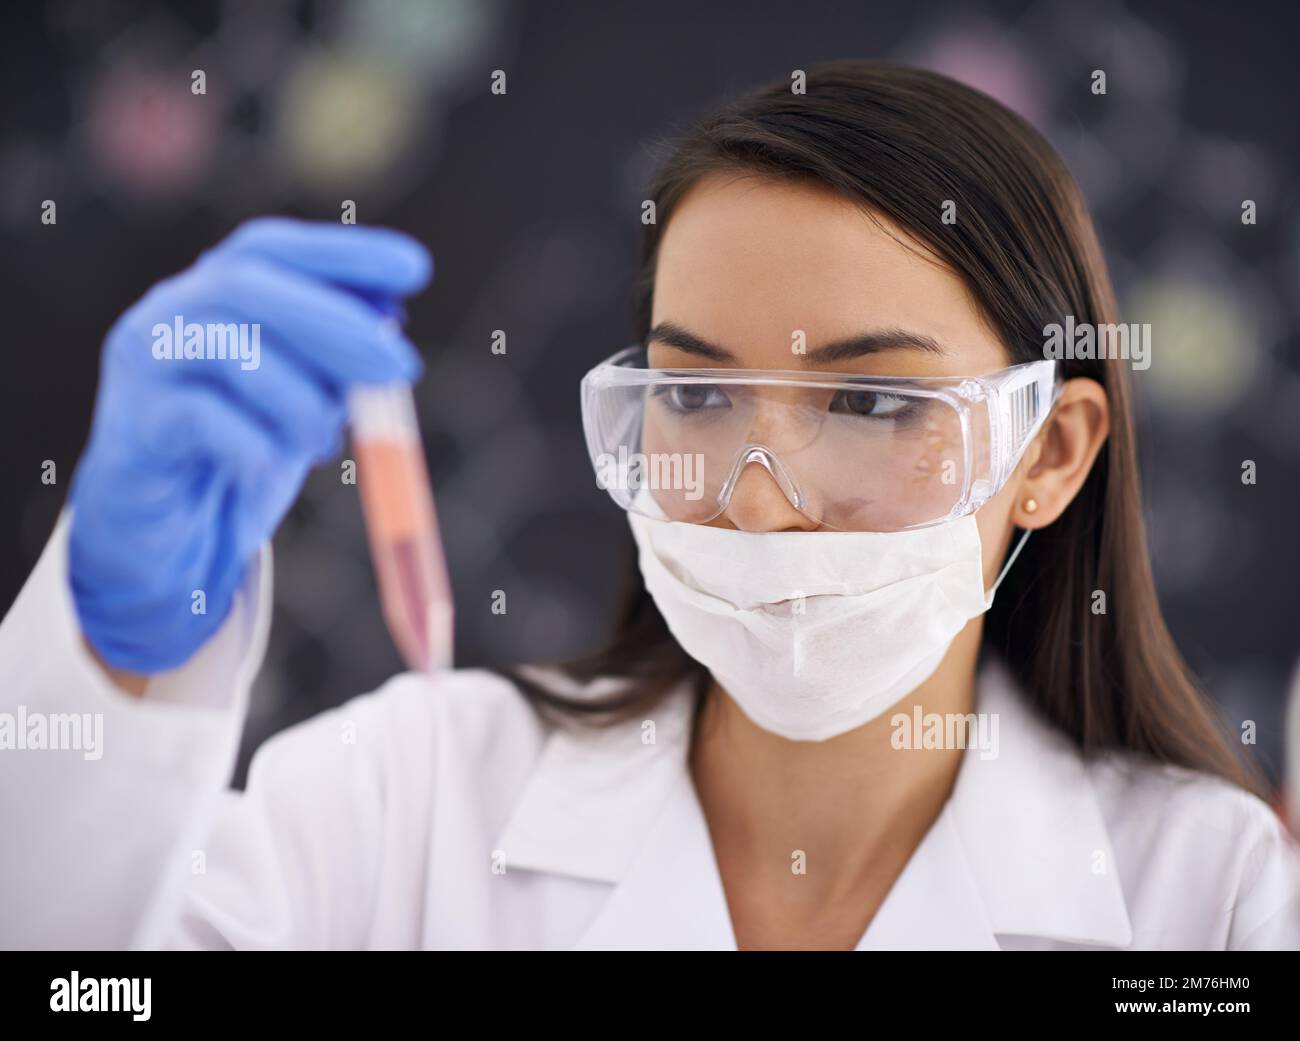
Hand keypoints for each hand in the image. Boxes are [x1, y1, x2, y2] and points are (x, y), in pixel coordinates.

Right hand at [68, 218, 431, 673]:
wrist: (172, 531)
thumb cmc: (248, 448)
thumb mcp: (307, 396)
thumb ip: (340, 358)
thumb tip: (392, 321)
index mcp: (213, 290)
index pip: (272, 248)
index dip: (343, 253)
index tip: (416, 269)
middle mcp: (170, 311)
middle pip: (249, 286)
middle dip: (336, 321)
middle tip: (401, 365)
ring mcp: (145, 364)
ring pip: (230, 352)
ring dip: (301, 399)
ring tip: (328, 444)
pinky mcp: (136, 426)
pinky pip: (205, 421)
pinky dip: (256, 445)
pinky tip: (274, 469)